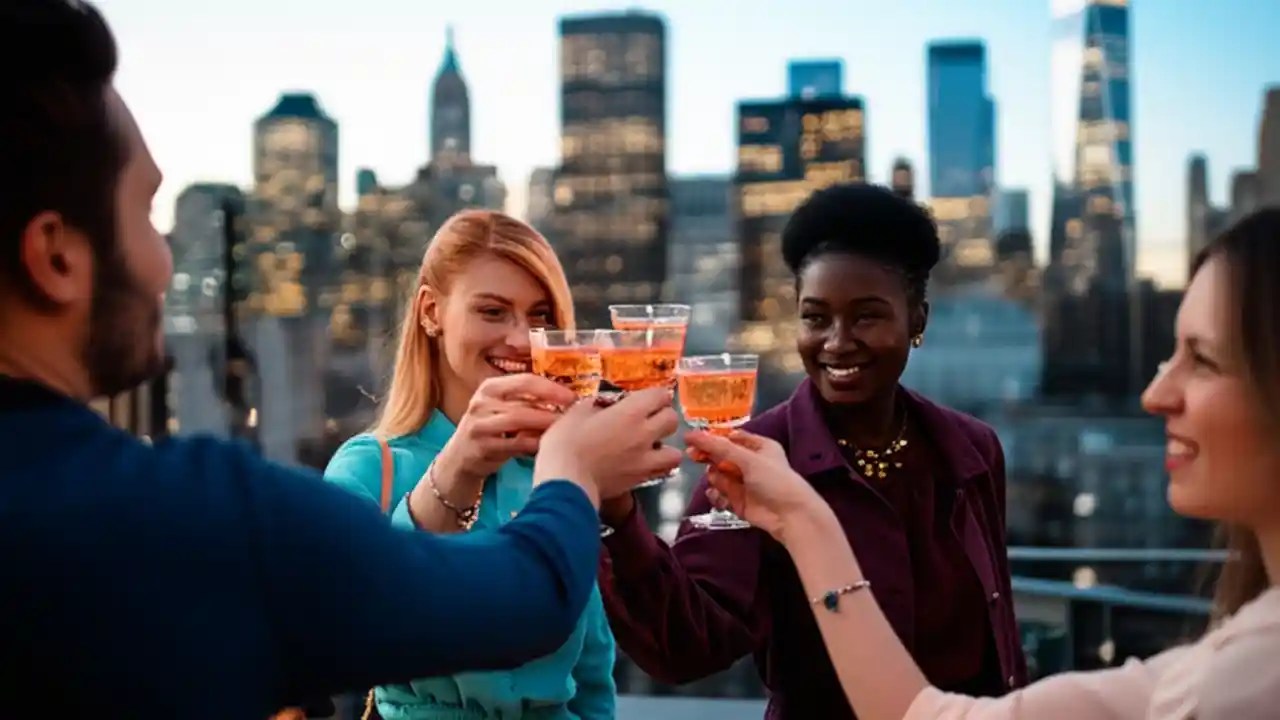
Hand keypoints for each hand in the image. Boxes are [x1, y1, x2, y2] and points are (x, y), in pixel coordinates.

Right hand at [435, 373, 577, 486]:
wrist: (460, 458)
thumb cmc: (490, 429)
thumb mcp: (501, 408)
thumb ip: (526, 401)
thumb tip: (566, 399)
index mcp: (490, 387)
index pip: (525, 380)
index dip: (551, 387)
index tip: (573, 396)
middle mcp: (482, 402)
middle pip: (523, 400)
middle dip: (552, 406)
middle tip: (575, 413)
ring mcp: (480, 424)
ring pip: (519, 420)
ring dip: (545, 424)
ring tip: (565, 428)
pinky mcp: (482, 446)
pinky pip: (515, 443)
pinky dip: (534, 443)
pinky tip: (550, 446)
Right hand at [535, 387, 681, 506]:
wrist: (567, 481)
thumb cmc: (567, 442)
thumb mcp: (576, 412)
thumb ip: (595, 406)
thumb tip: (603, 406)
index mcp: (631, 412)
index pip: (660, 395)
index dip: (655, 395)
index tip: (645, 399)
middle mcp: (645, 433)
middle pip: (672, 419)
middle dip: (663, 416)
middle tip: (649, 419)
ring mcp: (645, 460)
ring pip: (675, 452)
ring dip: (666, 447)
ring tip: (651, 446)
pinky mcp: (640, 480)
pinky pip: (661, 471)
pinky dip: (657, 467)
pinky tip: (643, 464)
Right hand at [683, 430, 828, 541]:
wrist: (790, 515)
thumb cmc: (774, 480)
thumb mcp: (748, 459)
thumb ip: (719, 448)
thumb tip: (692, 435)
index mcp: (758, 446)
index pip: (730, 437)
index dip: (711, 437)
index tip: (692, 438)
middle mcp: (750, 463)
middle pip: (721, 456)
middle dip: (708, 457)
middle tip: (692, 456)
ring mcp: (743, 483)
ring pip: (718, 475)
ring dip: (715, 477)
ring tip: (718, 481)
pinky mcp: (738, 501)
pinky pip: (720, 493)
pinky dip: (717, 494)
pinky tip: (718, 496)